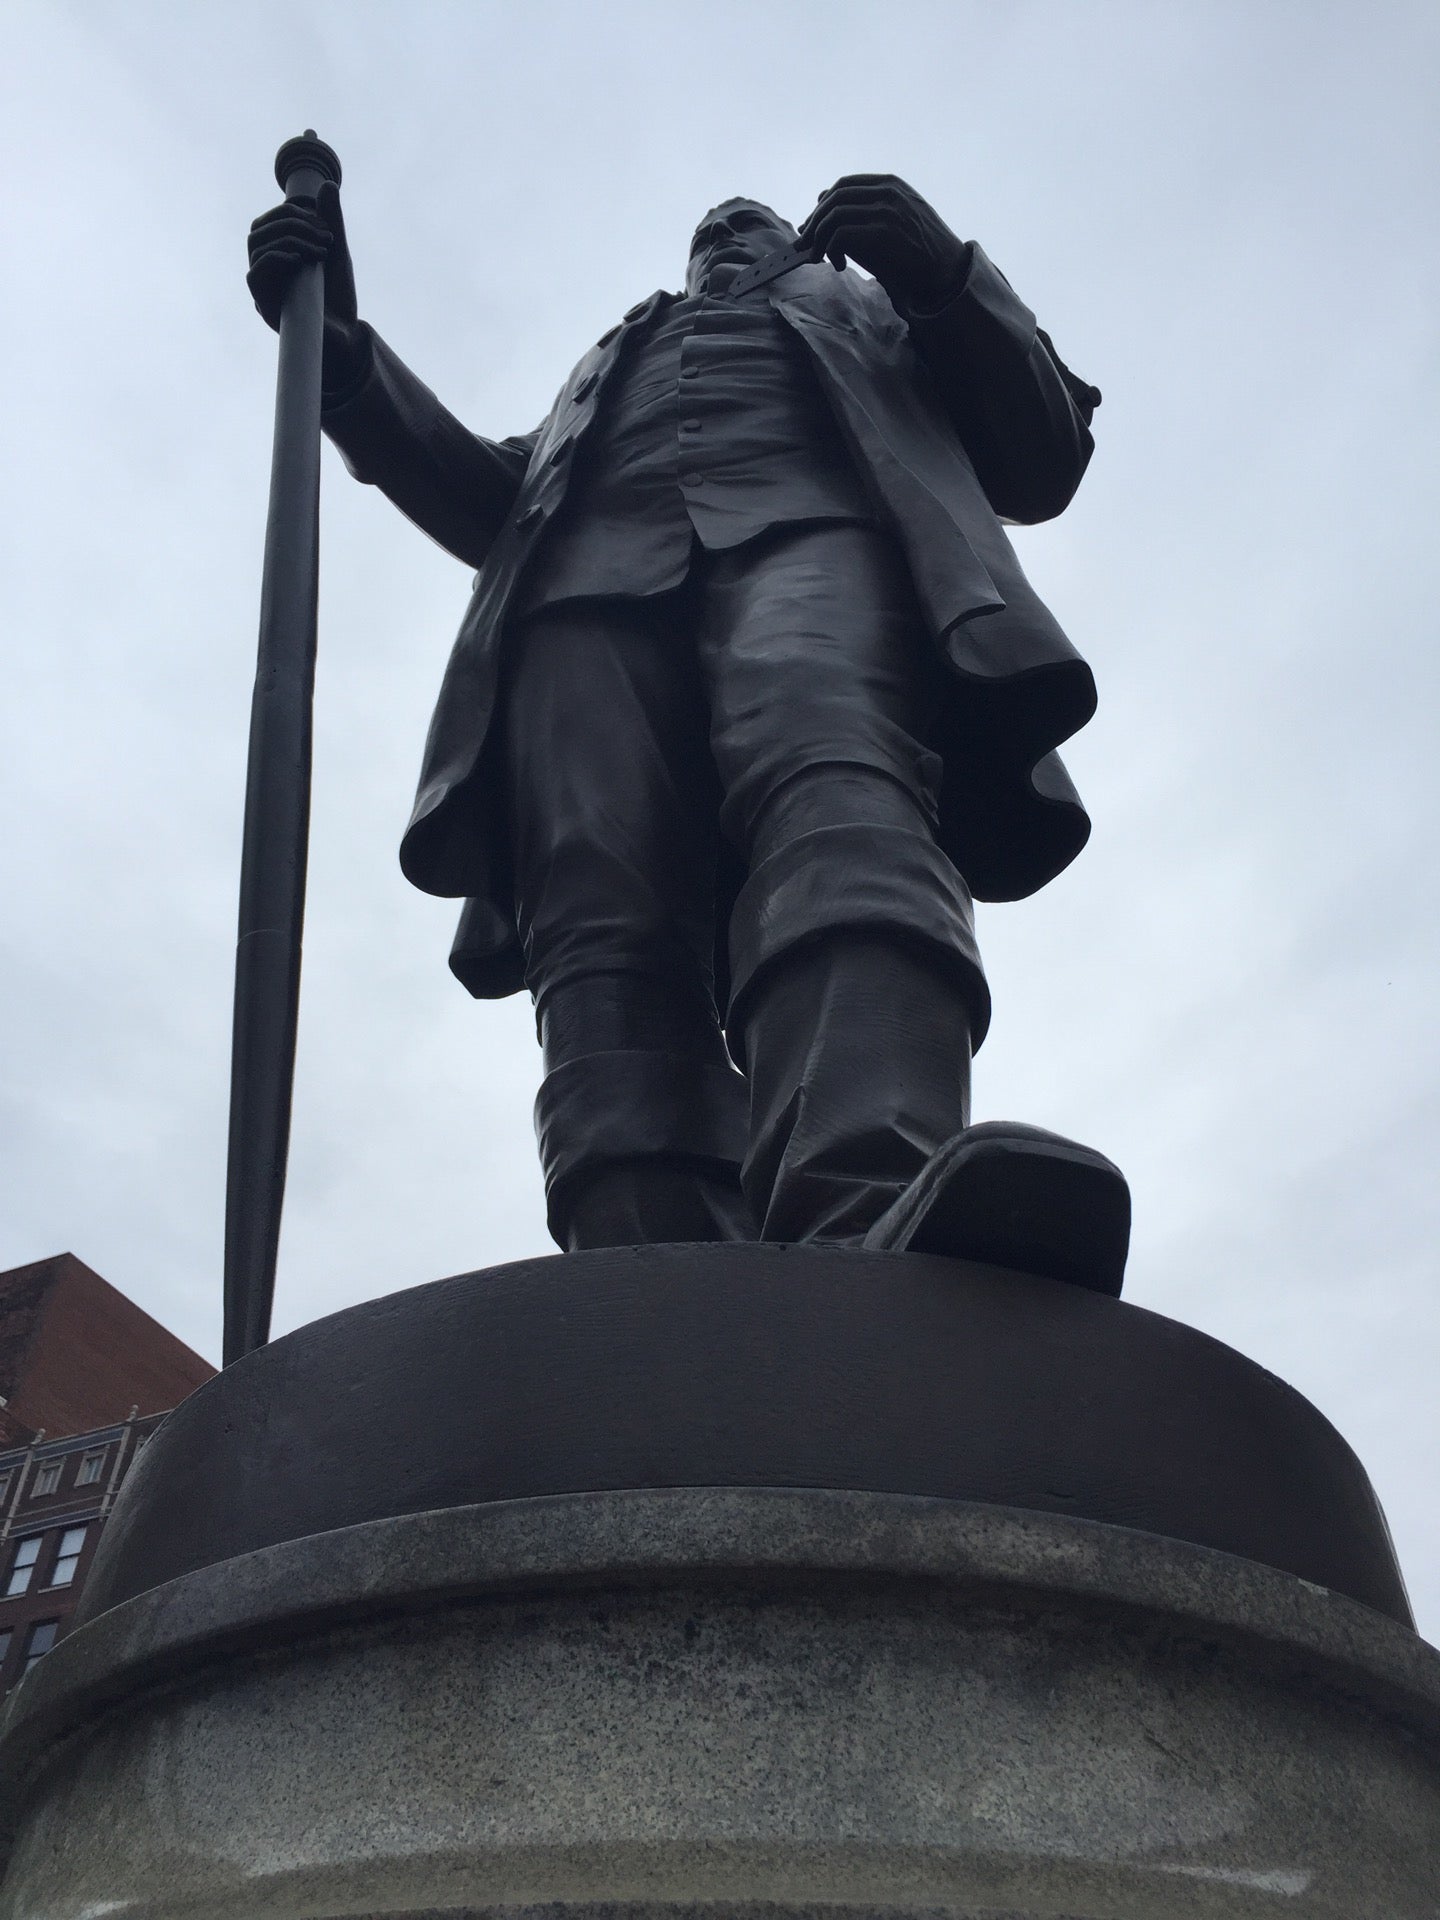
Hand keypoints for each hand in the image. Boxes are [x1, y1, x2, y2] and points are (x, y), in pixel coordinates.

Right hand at [246, 181, 361, 377]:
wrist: (345, 337)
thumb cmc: (338, 298)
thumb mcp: (336, 253)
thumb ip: (331, 221)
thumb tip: (327, 186)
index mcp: (277, 253)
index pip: (270, 220)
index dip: (291, 211)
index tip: (320, 217)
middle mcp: (265, 268)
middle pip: (259, 228)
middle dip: (291, 222)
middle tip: (324, 233)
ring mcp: (263, 286)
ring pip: (256, 246)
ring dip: (290, 238)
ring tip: (321, 249)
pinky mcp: (265, 304)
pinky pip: (255, 273)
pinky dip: (276, 258)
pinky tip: (300, 260)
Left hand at [796, 175, 968, 308]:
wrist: (948, 271)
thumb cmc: (919, 252)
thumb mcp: (892, 223)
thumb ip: (862, 211)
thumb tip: (821, 201)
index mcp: (891, 184)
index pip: (843, 185)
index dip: (822, 206)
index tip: (811, 226)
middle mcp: (888, 191)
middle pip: (834, 198)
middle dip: (814, 222)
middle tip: (806, 245)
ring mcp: (887, 210)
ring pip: (834, 215)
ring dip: (819, 239)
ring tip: (819, 258)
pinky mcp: (884, 232)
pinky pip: (842, 235)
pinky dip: (832, 251)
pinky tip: (839, 265)